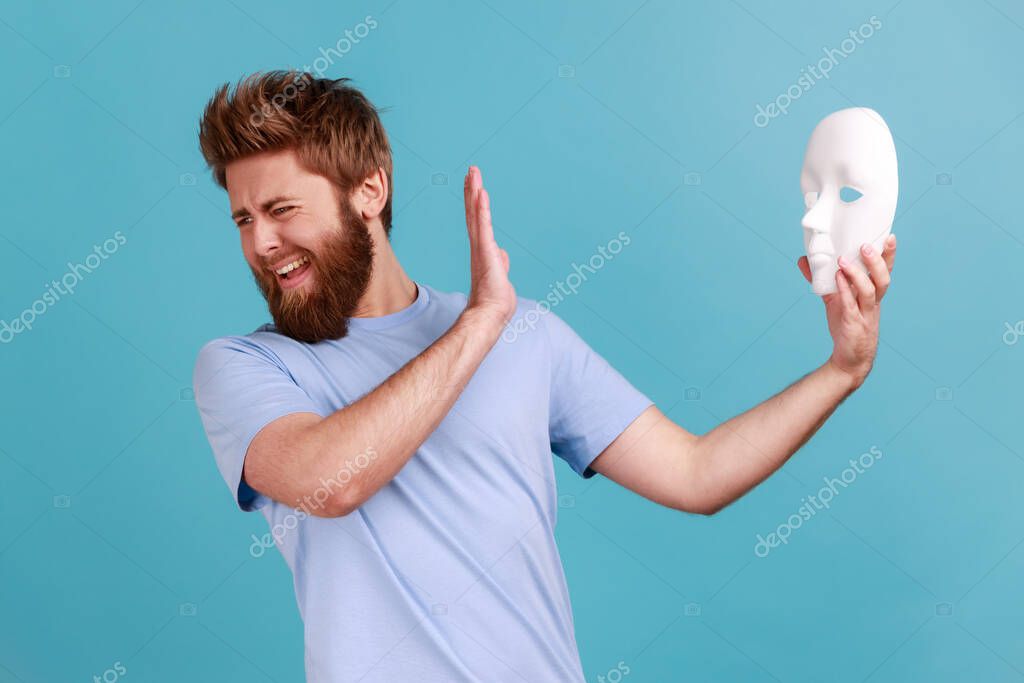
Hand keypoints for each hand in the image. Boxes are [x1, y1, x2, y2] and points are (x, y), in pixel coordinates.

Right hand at [464, 166, 515, 327]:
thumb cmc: (495, 300)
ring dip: (475, 192)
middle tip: (471, 171)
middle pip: (474, 213)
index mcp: (482, 251)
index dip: (475, 203)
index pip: (478, 222)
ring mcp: (480, 247)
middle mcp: (478, 246)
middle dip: (472, 190)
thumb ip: (500, 261)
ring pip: (476, 214)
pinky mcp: (485, 251)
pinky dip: (482, 208)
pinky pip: (483, 225)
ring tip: (473, 173)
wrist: (491, 314)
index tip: (475, 186)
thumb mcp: (501, 275)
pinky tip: (481, 193)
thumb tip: (502, 254)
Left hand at [798, 235, 896, 387]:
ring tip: (844, 260)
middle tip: (865, 245)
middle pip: (883, 279)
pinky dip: (845, 291)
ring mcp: (866, 314)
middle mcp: (873, 303)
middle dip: (877, 261)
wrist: (849, 359)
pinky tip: (837, 279)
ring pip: (870, 291)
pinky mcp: (855, 325)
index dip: (889, 256)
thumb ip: (823, 280)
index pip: (884, 272)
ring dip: (857, 274)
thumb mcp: (834, 300)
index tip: (889, 236)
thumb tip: (805, 260)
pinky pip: (852, 306)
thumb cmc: (846, 326)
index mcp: (872, 295)